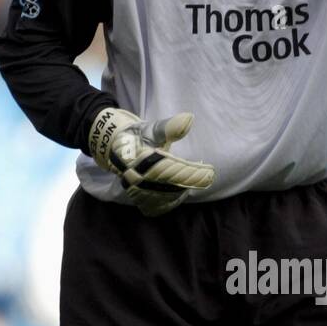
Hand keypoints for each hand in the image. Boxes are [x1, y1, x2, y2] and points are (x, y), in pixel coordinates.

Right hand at [88, 107, 215, 215]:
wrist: (116, 149)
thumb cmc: (138, 136)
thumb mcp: (152, 128)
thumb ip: (170, 127)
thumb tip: (189, 118)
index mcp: (140, 160)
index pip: (172, 171)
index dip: (193, 173)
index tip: (210, 172)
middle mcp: (136, 179)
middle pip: (171, 187)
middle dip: (191, 182)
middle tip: (207, 174)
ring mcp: (136, 192)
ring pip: (167, 199)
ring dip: (183, 191)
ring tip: (194, 179)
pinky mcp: (138, 200)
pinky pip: (158, 207)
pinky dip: (172, 201)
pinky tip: (181, 192)